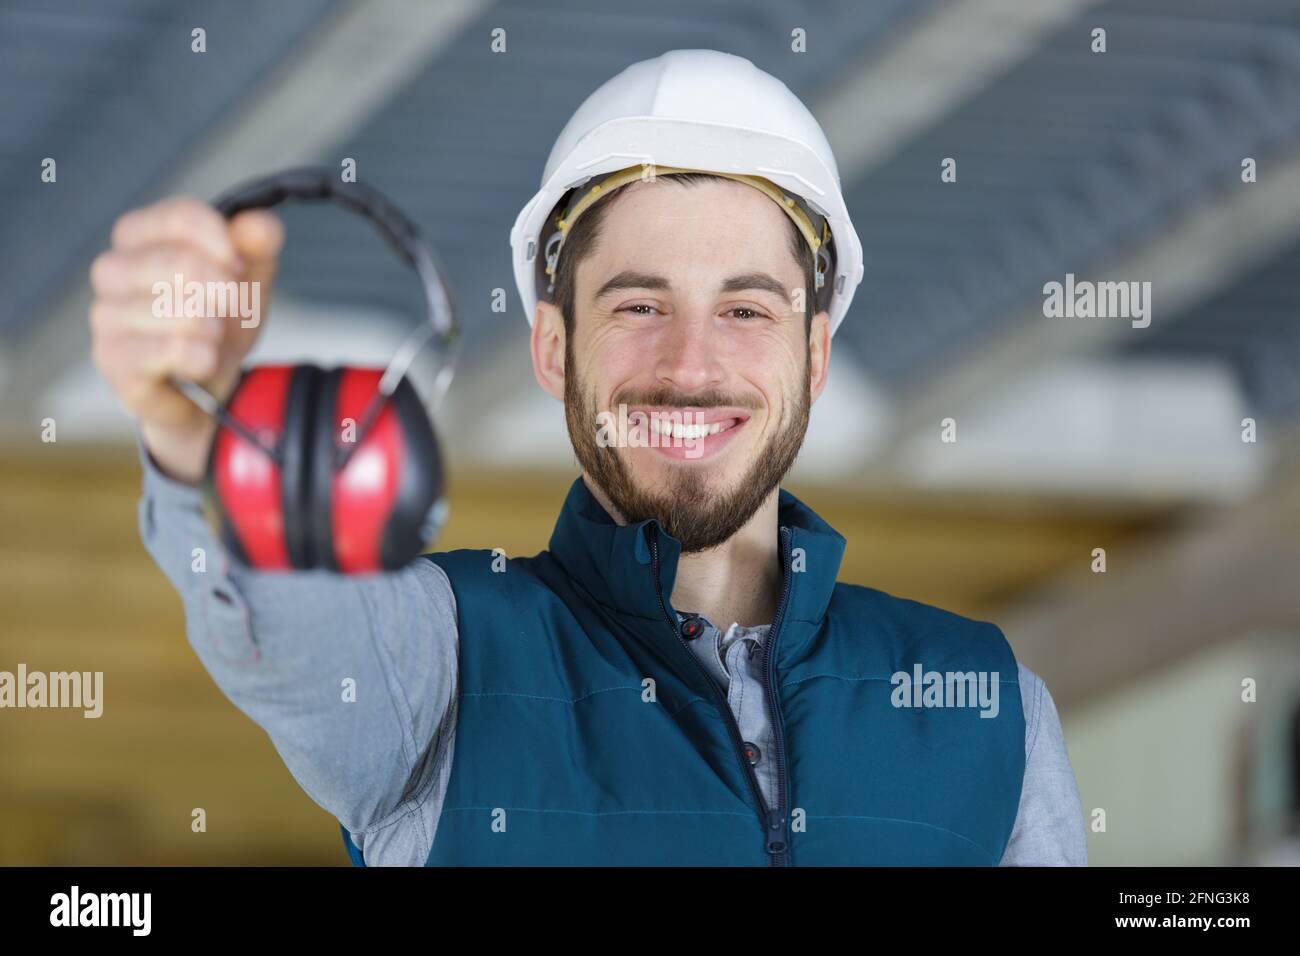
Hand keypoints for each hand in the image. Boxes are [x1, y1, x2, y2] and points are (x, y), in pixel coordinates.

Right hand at [89, 197, 284, 482]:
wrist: (205, 387)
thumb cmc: (218, 322)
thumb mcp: (247, 280)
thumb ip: (257, 247)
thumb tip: (262, 225)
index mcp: (141, 236)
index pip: (179, 217)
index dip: (222, 241)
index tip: (240, 267)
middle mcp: (113, 269)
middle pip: (181, 263)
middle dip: (225, 292)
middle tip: (232, 310)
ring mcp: (106, 315)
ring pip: (176, 309)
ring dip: (213, 329)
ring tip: (214, 339)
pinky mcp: (112, 359)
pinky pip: (166, 350)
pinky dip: (199, 357)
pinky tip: (204, 361)